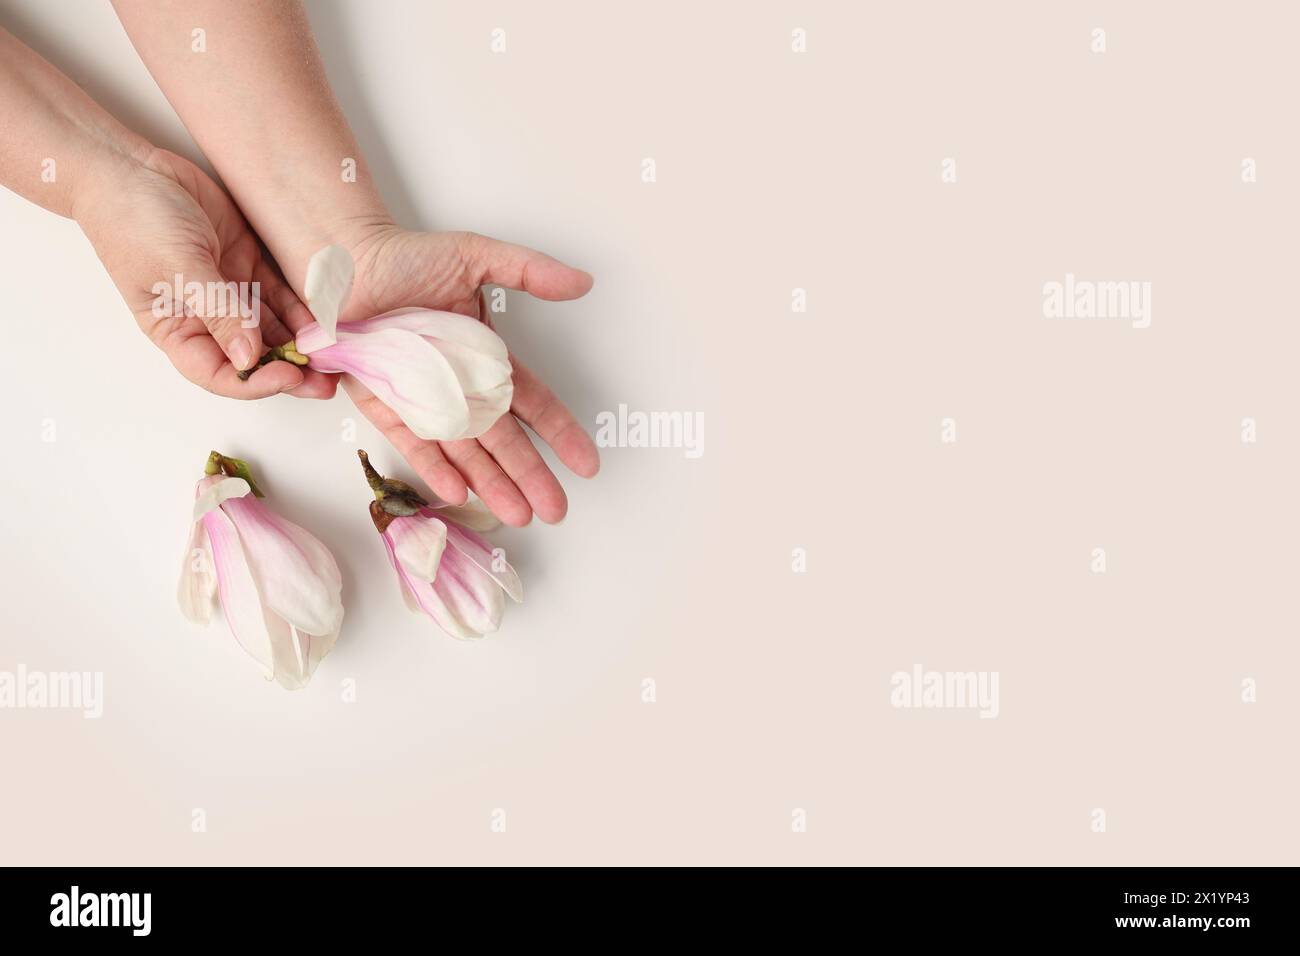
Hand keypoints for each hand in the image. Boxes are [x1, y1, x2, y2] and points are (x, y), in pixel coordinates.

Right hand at [76, 147, 335, 399]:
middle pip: (255, 359)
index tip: (290, 376)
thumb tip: (249, 358)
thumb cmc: (134, 220)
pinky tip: (331, 318)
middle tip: (328, 382)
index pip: (220, 374)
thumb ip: (217, 310)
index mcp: (178, 331)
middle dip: (292, 371)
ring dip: (305, 345)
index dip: (256, 383)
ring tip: (339, 356)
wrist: (133, 168)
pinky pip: (283, 295)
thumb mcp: (177, 268)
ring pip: (275, 330)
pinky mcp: (248, 265)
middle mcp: (207, 318)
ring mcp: (231, 292)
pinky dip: (305, 308)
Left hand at [332, 227, 599, 524]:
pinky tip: (459, 493)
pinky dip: (435, 468)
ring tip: (517, 515)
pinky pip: (413, 443)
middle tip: (556, 509)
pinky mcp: (384, 404)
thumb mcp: (476, 256)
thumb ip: (529, 271)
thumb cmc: (405, 256)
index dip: (560, 433)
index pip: (533, 402)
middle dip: (531, 476)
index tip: (586, 464)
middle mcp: (458, 384)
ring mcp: (423, 398)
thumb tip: (583, 282)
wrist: (342, 260)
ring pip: (465, 451)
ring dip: (491, 484)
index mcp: (486, 355)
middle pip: (504, 439)